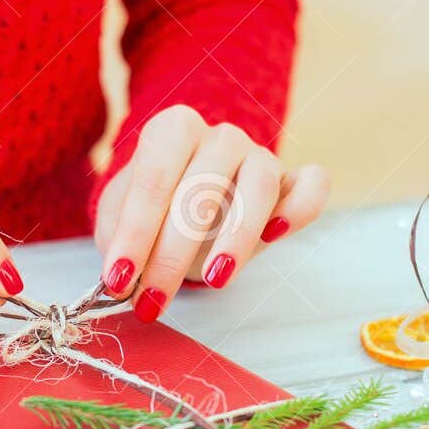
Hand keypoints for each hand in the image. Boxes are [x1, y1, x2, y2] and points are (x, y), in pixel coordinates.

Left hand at [93, 106, 329, 319]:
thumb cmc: (150, 218)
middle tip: (153, 298)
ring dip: (236, 236)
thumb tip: (121, 280)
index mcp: (172, 131)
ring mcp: (259, 156)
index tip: (117, 279)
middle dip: (172, 251)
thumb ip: (122, 242)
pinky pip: (311, 184)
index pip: (154, 178)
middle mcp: (219, 137)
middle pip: (202, 186)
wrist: (182, 215)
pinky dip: (300, 207)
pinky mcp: (291, 182)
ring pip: (258, 185)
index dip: (135, 232)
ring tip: (214, 279)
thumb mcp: (121, 224)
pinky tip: (277, 235)